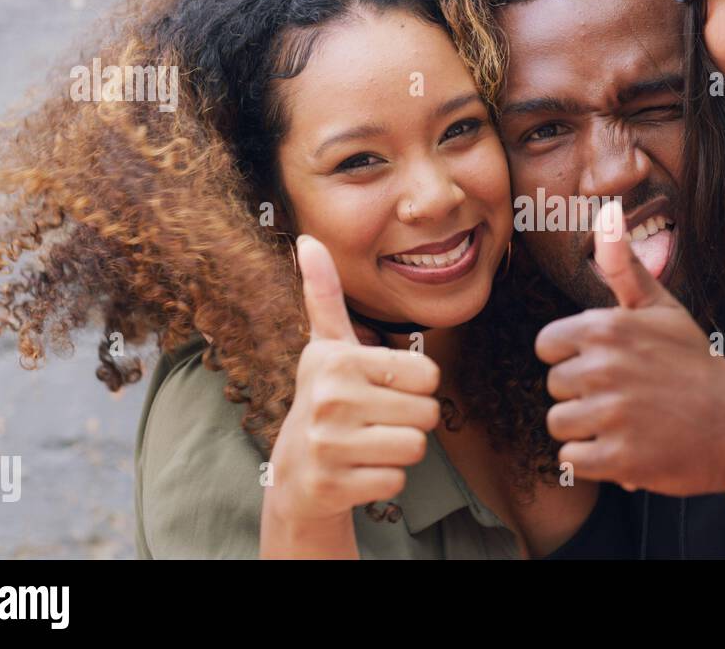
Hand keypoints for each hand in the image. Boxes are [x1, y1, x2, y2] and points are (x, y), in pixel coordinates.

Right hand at [262, 235, 440, 552]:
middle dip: (410, 420)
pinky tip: (357, 470)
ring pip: (416, 447)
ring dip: (399, 451)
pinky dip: (384, 479)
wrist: (296, 472)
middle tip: (375, 421)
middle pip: (428, 412)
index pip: (428, 375)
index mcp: (337, 360)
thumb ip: (324, 294)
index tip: (381, 389)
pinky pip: (397, 480)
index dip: (415, 386)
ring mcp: (327, 445)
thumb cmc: (327, 400)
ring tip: (367, 443)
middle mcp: (329, 398)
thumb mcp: (326, 347)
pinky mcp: (331, 485)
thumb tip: (308, 240)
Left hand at [536, 201, 724, 496]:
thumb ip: (623, 266)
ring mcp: (611, 415)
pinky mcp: (618, 458)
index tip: (609, 365)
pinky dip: (594, 461)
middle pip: (555, 387)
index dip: (574, 357)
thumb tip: (605, 211)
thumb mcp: (661, 308)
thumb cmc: (694, 364)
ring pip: (559, 424)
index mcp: (606, 328)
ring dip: (587, 430)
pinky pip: (571, 461)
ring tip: (627, 423)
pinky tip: (627, 448)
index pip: (547, 346)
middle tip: (629, 396)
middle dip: (583, 395)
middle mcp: (603, 368)